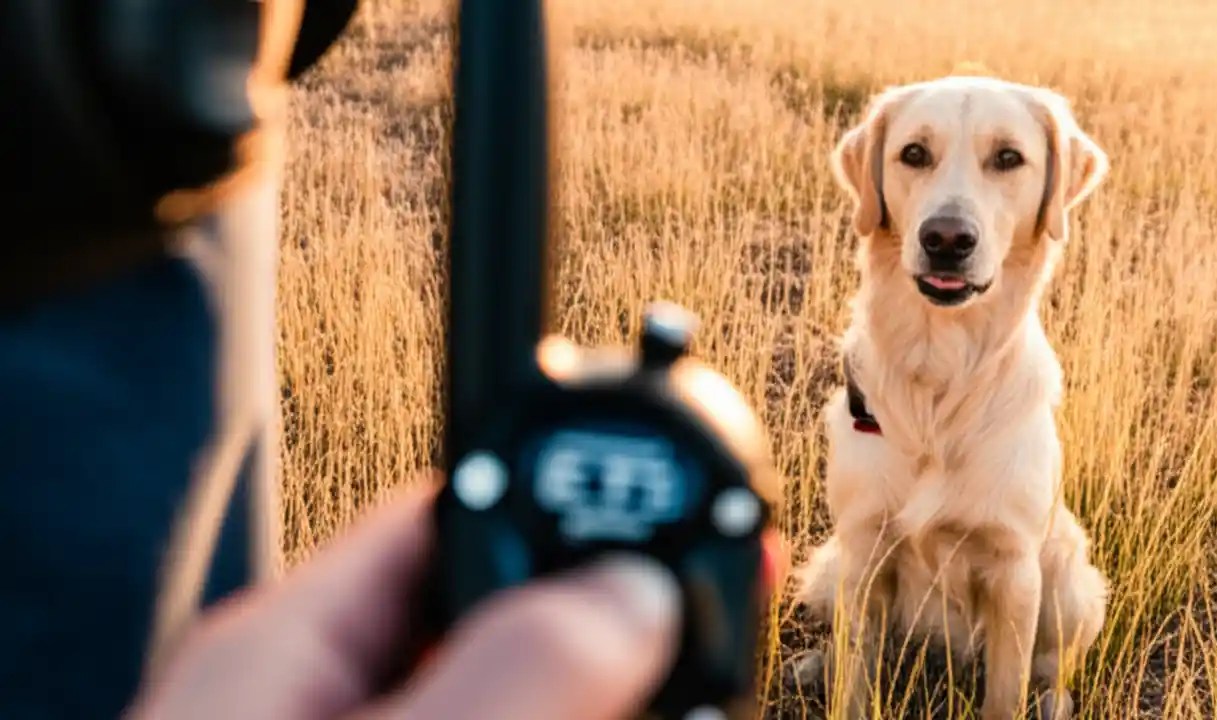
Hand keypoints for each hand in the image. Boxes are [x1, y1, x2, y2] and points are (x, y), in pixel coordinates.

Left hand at [126, 484, 681, 719]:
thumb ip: (504, 674)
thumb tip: (630, 592)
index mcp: (289, 644)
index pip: (447, 507)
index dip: (566, 489)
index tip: (668, 500)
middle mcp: (325, 687)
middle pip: (501, 602)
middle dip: (611, 614)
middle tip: (703, 633)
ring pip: (519, 680)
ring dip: (612, 680)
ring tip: (688, 692)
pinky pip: (502, 716)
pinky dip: (577, 713)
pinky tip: (641, 717)